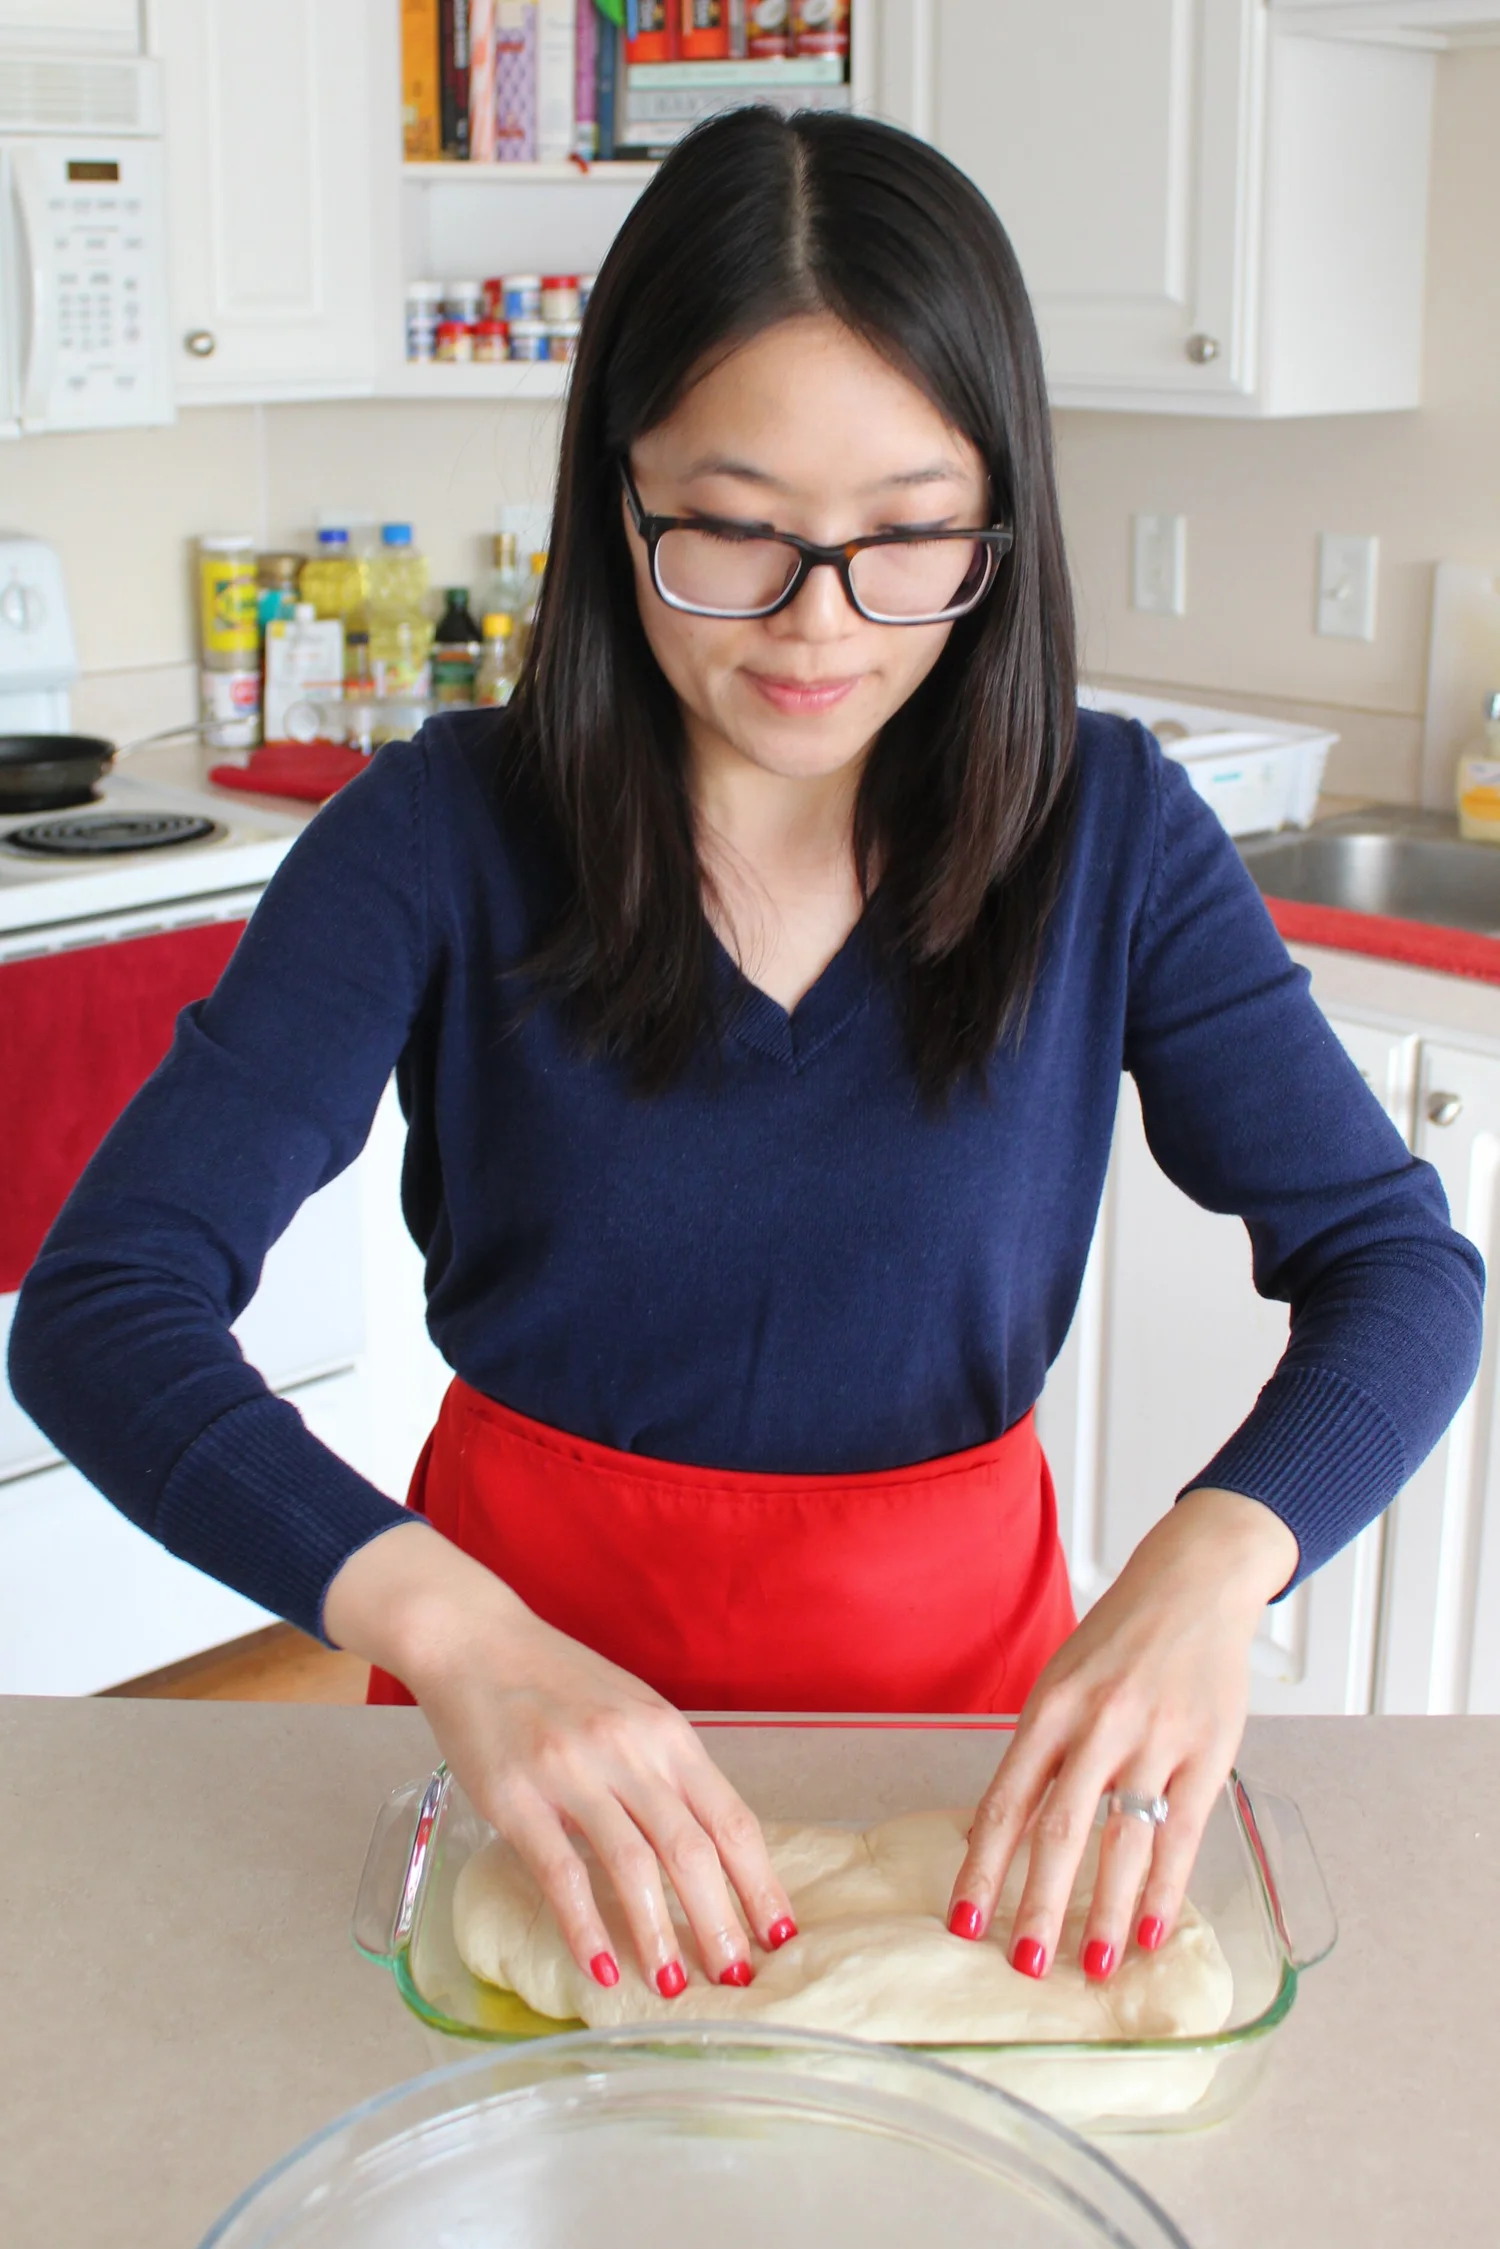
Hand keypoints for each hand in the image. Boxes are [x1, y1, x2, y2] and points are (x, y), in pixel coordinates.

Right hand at [324, 1522, 795, 1996]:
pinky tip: (600, 1968)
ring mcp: (573, 1773)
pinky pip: (560, 1872)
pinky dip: (584, 1926)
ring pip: (634, 1866)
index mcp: (667, 1734)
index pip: (731, 1818)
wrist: (474, 1640)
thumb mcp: (632, 1711)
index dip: (759, 1881)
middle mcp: (630, 1751)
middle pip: (692, 1850)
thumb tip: (709, 1847)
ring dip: (658, 1934)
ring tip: (673, 1987)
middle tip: (736, 1980)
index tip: (780, 1933)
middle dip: (720, 1923)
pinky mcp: (518, 1797)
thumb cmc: (556, 1680)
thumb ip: (666, 1770)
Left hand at [946, 1488, 1297, 1980]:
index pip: (1006, 1802)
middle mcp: (1098, 1724)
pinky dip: (1165, 1889)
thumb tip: (999, 1832)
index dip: (982, 1868)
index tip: (964, 1924)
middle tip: (1024, 1967)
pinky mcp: (1208, 1752)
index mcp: (1051, 1708)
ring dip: (1105, 1911)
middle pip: (1061, 1829)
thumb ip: (1040, 1753)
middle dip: (1040, 1906)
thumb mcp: (1063, 1681)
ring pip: (1123, 1841)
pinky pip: (1183, 1833)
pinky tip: (1149, 1931)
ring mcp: (1156, 1739)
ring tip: (1090, 1966)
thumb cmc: (1119, 1640)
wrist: (1195, 1581)